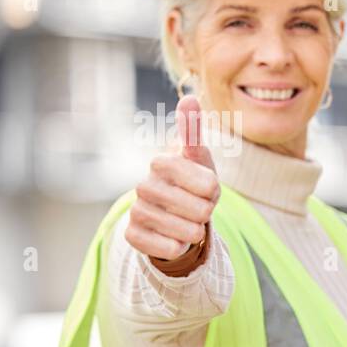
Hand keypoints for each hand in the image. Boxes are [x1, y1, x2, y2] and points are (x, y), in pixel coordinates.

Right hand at [125, 94, 219, 268]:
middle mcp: (144, 185)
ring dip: (195, 231)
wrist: (172, 215)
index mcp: (162, 163)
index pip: (209, 185)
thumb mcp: (201, 160)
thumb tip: (190, 97)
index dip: (214, 191)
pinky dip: (179, 247)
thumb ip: (194, 131)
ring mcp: (136, 210)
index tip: (206, 187)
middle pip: (201, 211)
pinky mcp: (132, 235)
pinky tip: (173, 237)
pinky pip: (169, 249)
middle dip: (206, 213)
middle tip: (196, 206)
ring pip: (186, 232)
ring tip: (186, 222)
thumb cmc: (192, 184)